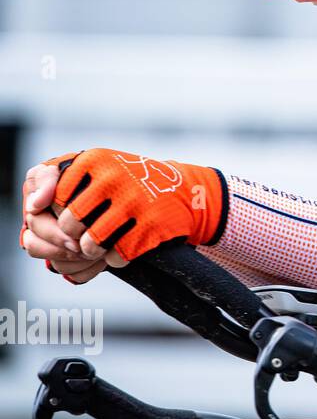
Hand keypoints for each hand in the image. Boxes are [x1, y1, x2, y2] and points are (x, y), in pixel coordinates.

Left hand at [21, 149, 226, 269]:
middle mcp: (114, 177)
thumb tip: (32, 208)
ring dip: (91, 250)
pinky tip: (120, 249)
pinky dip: (115, 258)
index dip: (55, 215)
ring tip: (96, 246)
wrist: (182, 191)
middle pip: (69, 223)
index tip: (68, 217)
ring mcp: (135, 201)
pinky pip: (117, 255)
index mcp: (94, 160)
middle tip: (80, 236)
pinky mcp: (153, 225)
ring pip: (91, 243)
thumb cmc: (124, 183)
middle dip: (71, 236)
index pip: (53, 199)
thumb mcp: (94, 169)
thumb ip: (53, 181)